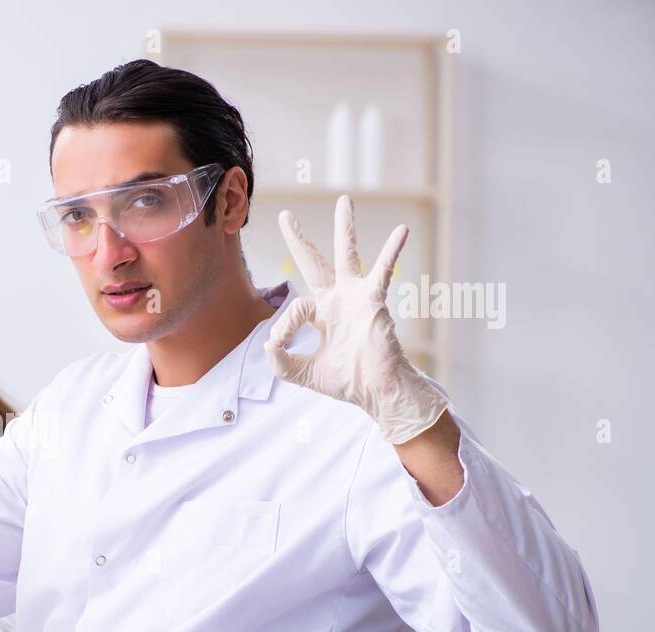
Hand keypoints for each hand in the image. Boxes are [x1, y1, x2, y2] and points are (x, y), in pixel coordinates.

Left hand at [264, 195, 448, 444]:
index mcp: (321, 314)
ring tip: (344, 200)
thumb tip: (268, 342)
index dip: (283, 327)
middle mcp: (337, 300)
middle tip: (286, 215)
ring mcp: (356, 297)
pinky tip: (402, 230)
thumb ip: (280, 361)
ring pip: (347, 255)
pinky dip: (392, 251)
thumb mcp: (302, 373)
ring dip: (345, 228)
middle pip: (314, 262)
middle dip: (299, 239)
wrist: (376, 392)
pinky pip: (383, 271)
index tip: (280, 345)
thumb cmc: (346, 382)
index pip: (294, 308)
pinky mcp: (374, 301)